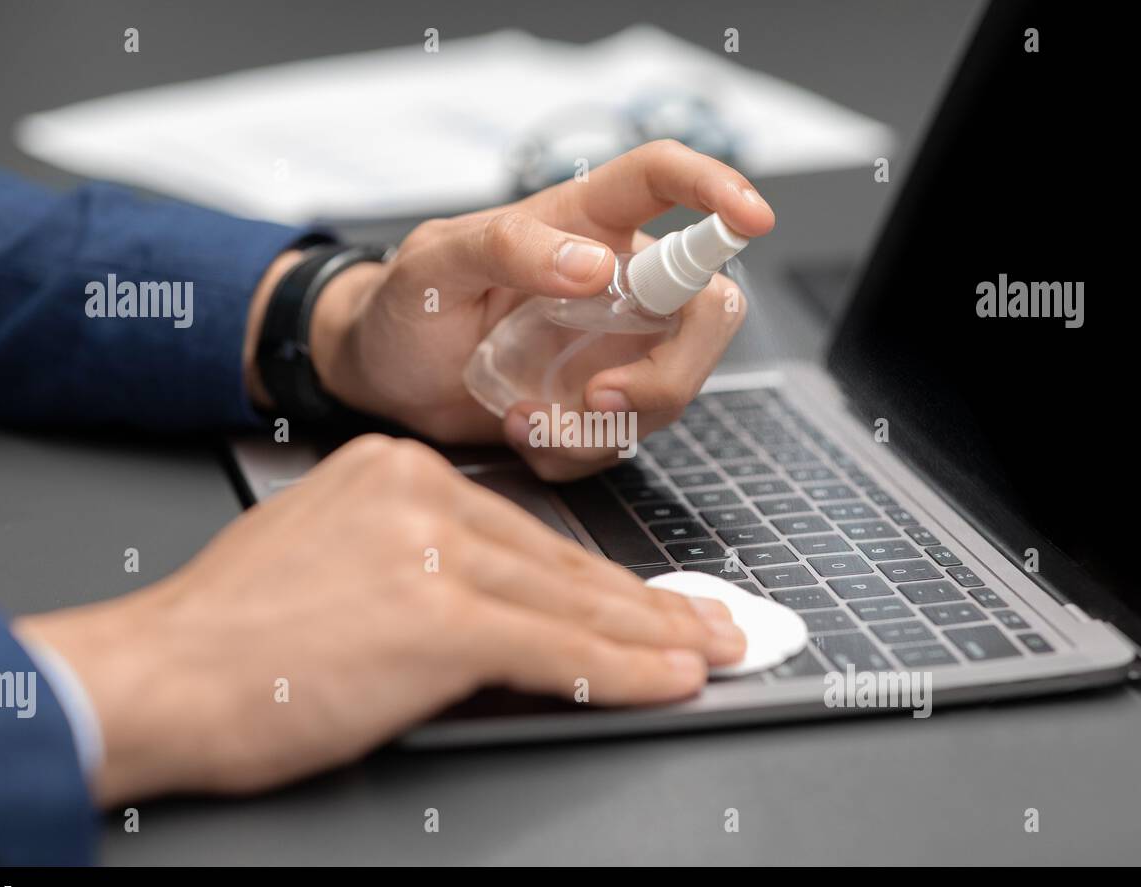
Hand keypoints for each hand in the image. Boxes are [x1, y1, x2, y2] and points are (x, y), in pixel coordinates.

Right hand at [14, 436, 746, 804]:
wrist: (155, 677)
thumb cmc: (229, 633)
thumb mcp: (329, 559)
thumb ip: (416, 563)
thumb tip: (501, 607)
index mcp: (394, 470)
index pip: (522, 528)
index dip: (595, 572)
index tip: (646, 593)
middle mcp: (419, 493)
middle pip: (558, 559)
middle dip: (646, 602)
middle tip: (711, 622)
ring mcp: (432, 553)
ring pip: (571, 600)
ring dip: (654, 635)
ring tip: (710, 651)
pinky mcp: (439, 619)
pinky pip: (557, 649)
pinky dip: (623, 670)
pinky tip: (671, 679)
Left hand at [292, 141, 774, 479]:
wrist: (387, 378)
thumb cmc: (407, 304)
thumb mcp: (436, 264)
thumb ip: (506, 246)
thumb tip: (594, 265)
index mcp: (582, 221)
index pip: (663, 180)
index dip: (717, 189)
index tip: (754, 218)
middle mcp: (617, 282)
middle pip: (706, 311)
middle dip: (673, 371)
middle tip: (600, 402)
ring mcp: (616, 346)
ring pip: (673, 388)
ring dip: (605, 426)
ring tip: (524, 420)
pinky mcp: (601, 402)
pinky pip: (625, 438)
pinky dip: (576, 452)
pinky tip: (524, 432)